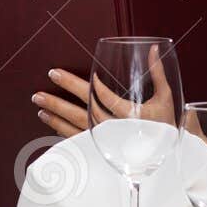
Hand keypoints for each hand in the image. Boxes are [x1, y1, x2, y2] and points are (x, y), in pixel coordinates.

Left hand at [32, 46, 182, 137]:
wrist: (167, 158)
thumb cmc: (165, 126)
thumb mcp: (165, 97)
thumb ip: (158, 73)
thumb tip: (154, 48)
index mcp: (131, 115)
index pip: (105, 98)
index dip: (90, 86)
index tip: (74, 75)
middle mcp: (115, 130)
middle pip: (84, 113)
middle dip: (61, 100)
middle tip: (45, 83)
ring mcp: (106, 143)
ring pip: (77, 129)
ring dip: (57, 116)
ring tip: (39, 106)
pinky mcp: (101, 152)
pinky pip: (79, 142)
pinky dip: (63, 132)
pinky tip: (51, 123)